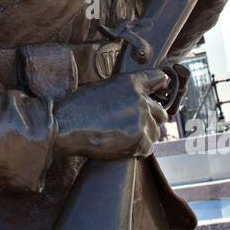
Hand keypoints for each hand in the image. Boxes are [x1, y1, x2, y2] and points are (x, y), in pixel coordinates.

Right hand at [53, 69, 170, 159]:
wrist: (66, 127)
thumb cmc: (78, 108)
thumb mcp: (102, 89)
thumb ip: (124, 93)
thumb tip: (136, 102)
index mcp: (131, 82)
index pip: (158, 78)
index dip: (161, 85)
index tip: (162, 89)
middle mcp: (140, 99)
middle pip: (161, 113)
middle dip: (150, 120)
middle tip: (133, 126)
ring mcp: (141, 120)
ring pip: (155, 132)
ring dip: (143, 137)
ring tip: (122, 138)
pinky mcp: (140, 140)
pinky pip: (147, 148)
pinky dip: (136, 150)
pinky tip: (120, 146)